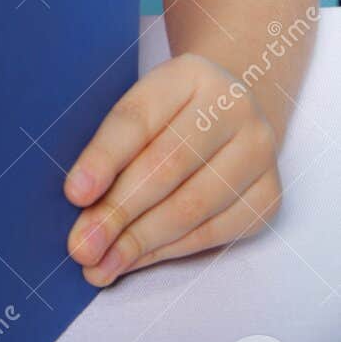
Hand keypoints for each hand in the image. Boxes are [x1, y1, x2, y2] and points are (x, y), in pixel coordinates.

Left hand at [64, 52, 281, 284]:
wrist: (231, 112)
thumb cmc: (170, 113)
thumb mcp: (143, 107)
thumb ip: (114, 146)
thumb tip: (79, 204)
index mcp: (188, 74)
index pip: (138, 118)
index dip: (104, 159)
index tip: (73, 195)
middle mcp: (232, 108)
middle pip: (165, 167)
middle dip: (117, 212)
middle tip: (81, 246)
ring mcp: (258, 152)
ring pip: (191, 206)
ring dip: (139, 242)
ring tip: (100, 266)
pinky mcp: (269, 195)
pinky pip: (214, 233)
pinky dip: (168, 251)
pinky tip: (135, 260)